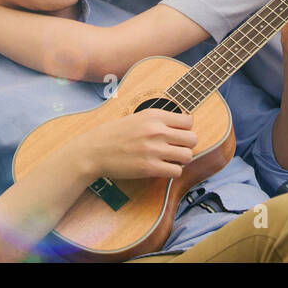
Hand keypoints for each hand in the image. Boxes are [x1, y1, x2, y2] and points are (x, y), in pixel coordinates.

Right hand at [67, 109, 197, 181]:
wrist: (94, 150)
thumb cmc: (114, 135)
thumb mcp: (137, 118)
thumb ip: (158, 121)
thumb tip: (181, 127)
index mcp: (154, 115)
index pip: (188, 121)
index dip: (185, 130)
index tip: (177, 136)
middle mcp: (156, 130)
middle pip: (192, 139)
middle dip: (186, 146)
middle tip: (175, 149)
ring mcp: (154, 149)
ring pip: (187, 156)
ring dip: (181, 160)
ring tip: (169, 160)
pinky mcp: (150, 167)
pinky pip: (177, 171)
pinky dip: (172, 172)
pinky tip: (162, 168)